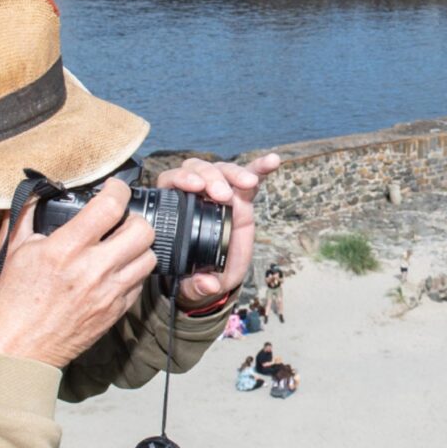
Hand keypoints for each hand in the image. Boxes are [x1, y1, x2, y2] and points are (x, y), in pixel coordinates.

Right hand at [0, 179, 157, 367]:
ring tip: (121, 245)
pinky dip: (133, 272)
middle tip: (120, 219)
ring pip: (149, 257)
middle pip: (142, 231)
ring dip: (138, 246)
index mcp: (65, 250)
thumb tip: (39, 191)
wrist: (15, 351)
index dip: (118, 190)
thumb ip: (26, 214)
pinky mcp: (115, 313)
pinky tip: (116, 270)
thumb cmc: (9, 303)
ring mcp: (108, 294)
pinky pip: (141, 284)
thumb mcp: (10, 251)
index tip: (114, 188)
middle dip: (134, 218)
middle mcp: (92, 270)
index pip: (110, 207)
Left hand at [156, 153, 280, 309]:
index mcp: (178, 210)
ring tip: (248, 183)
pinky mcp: (242, 197)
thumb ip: (197, 286)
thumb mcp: (196, 286)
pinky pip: (251, 176)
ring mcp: (220, 194)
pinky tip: (273, 161)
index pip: (173, 182)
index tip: (195, 186)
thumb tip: (207, 283)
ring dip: (234, 172)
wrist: (216, 277)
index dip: (181, 178)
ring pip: (222, 169)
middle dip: (211, 176)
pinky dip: (261, 167)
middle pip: (198, 170)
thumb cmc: (199, 275)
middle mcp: (197, 197)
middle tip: (223, 194)